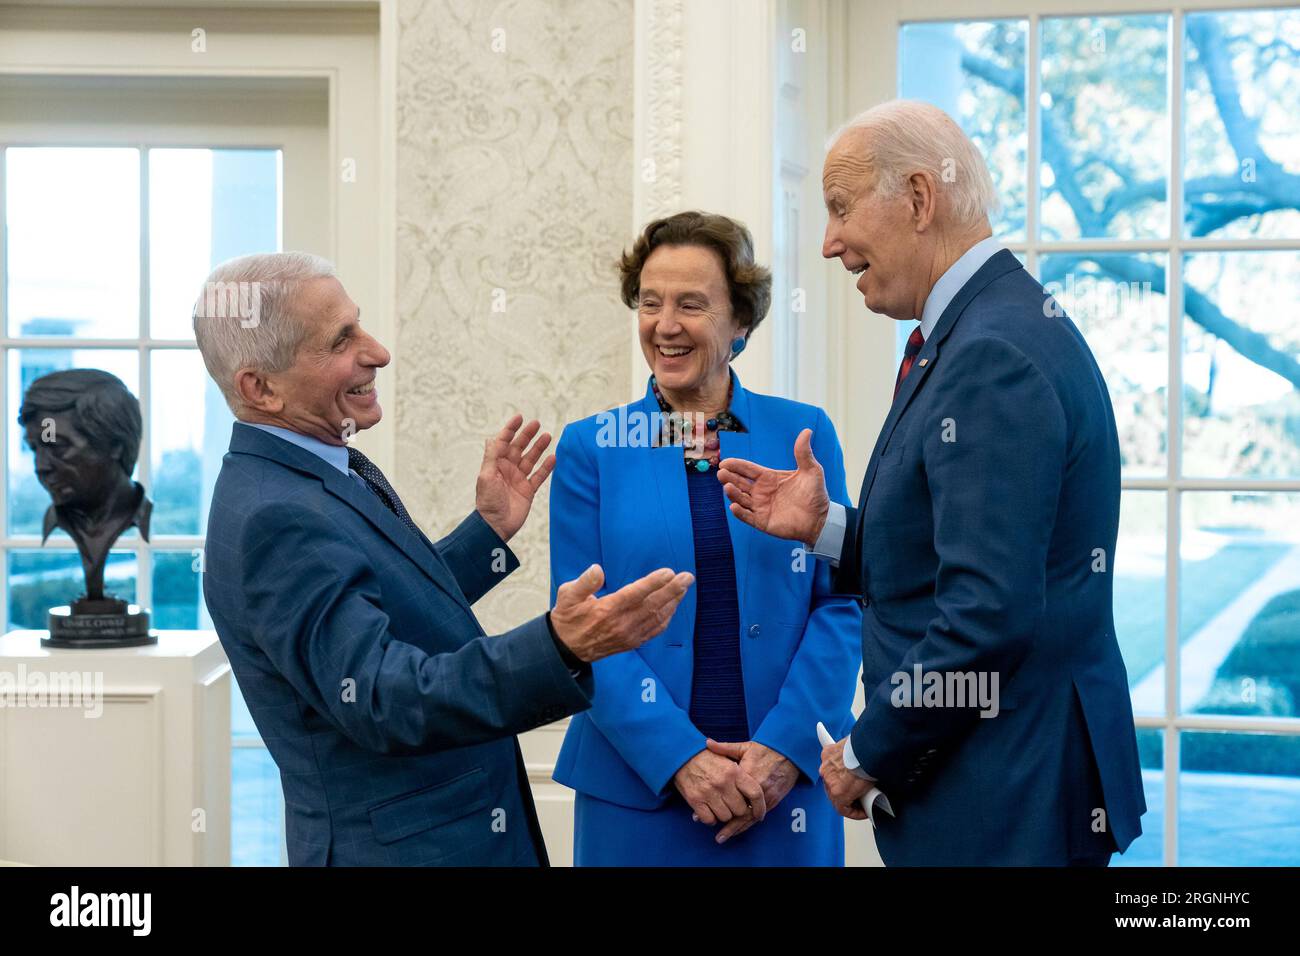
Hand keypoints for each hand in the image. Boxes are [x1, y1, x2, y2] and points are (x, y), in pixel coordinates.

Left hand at [475, 414, 554, 541]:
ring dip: (538, 448)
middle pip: (519, 447)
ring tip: (547, 436)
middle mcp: (508, 469)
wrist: (496, 525)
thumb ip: (492, 456)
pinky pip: (539, 476)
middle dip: (527, 435)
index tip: (519, 418)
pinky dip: (546, 467)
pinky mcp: (528, 490)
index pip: (504, 442)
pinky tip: (553, 457)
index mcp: (496, 464)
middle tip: (536, 424)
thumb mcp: (486, 476)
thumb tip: (493, 438)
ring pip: (531, 459)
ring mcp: (519, 479)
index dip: (511, 429)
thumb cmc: (488, 502)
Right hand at [549, 564, 693, 662]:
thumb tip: (597, 569)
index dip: (653, 583)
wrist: (566, 649)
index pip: (635, 594)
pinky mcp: (632, 642)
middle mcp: (621, 624)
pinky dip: (667, 618)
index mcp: (607, 610)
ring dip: (673, 602)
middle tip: (688, 576)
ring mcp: (629, 635)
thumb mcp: (567, 596)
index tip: (668, 572)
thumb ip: (583, 582)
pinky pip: (655, 630)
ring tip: (684, 587)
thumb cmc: (568, 618)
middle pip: (652, 605)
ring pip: (657, 617)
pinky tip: (673, 606)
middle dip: (673, 589)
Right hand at [673, 747, 766, 832]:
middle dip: (737, 810)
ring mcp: (708, 792)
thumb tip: (759, 792)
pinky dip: (710, 819)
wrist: (681, 754)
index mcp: (734, 771)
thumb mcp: (728, 758)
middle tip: (732, 805)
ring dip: (724, 815)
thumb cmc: (707, 758)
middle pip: (740, 810)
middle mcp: (723, 782)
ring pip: (726, 817)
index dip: (760, 807)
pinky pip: (709, 820)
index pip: (755, 793)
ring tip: (719, 805)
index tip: (759, 814)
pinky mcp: (695, 800)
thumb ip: (742, 774)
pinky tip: (709, 811)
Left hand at [704, 739, 799, 842]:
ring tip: (723, 837)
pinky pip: (759, 816)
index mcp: (747, 775)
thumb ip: (724, 748)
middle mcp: (757, 788)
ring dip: (736, 828)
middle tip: (715, 834)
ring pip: (750, 817)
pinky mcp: (774, 800)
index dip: (717, 805)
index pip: (730, 794)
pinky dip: (748, 824)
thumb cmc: (764, 749)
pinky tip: (738, 830)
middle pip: (740, 811)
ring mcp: (766, 796)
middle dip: (727, 824)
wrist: (788, 752)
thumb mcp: (744, 747)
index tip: (704, 813)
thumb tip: (706, 742)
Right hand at [718, 428, 828, 547]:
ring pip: (740, 499)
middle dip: (729, 478)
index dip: (736, 465)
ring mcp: (761, 507)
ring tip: (727, 487)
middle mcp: (761, 492)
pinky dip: (740, 513)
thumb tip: (807, 431)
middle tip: (721, 473)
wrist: (821, 519)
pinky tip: (734, 506)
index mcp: (769, 478)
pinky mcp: (763, 522)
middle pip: (740, 483)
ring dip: (733, 493)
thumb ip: (804, 453)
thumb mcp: (811, 470)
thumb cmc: (816, 494)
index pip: (747, 470)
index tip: (725, 462)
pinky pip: (747, 517)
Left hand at [819, 736, 870, 820]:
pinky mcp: (838, 792)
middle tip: (862, 797)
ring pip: (837, 798)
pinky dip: (855, 813)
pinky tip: (865, 812)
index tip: (853, 784)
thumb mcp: (858, 746)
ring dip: (852, 804)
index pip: (833, 771)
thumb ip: (855, 756)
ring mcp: (830, 781)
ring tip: (867, 805)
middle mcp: (826, 767)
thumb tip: (866, 762)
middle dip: (848, 793)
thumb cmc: (868, 745)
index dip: (843, 780)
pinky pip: (843, 809)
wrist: (870, 747)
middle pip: (834, 786)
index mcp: (829, 754)